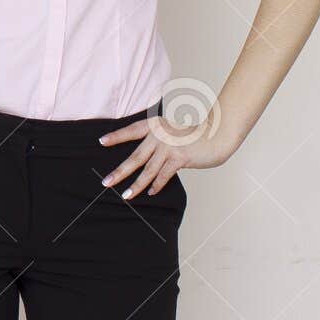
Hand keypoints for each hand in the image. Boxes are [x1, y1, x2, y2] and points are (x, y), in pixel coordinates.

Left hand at [95, 114, 236, 199]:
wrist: (218, 133)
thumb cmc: (196, 134)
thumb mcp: (173, 131)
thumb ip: (160, 142)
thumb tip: (148, 160)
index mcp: (156, 125)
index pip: (131, 131)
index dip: (116, 136)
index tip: (101, 142)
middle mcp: (159, 135)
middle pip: (135, 156)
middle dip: (119, 171)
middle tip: (106, 182)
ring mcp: (169, 146)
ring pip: (148, 170)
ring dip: (136, 185)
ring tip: (126, 195)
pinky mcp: (180, 157)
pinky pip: (164, 175)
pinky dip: (157, 185)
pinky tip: (151, 192)